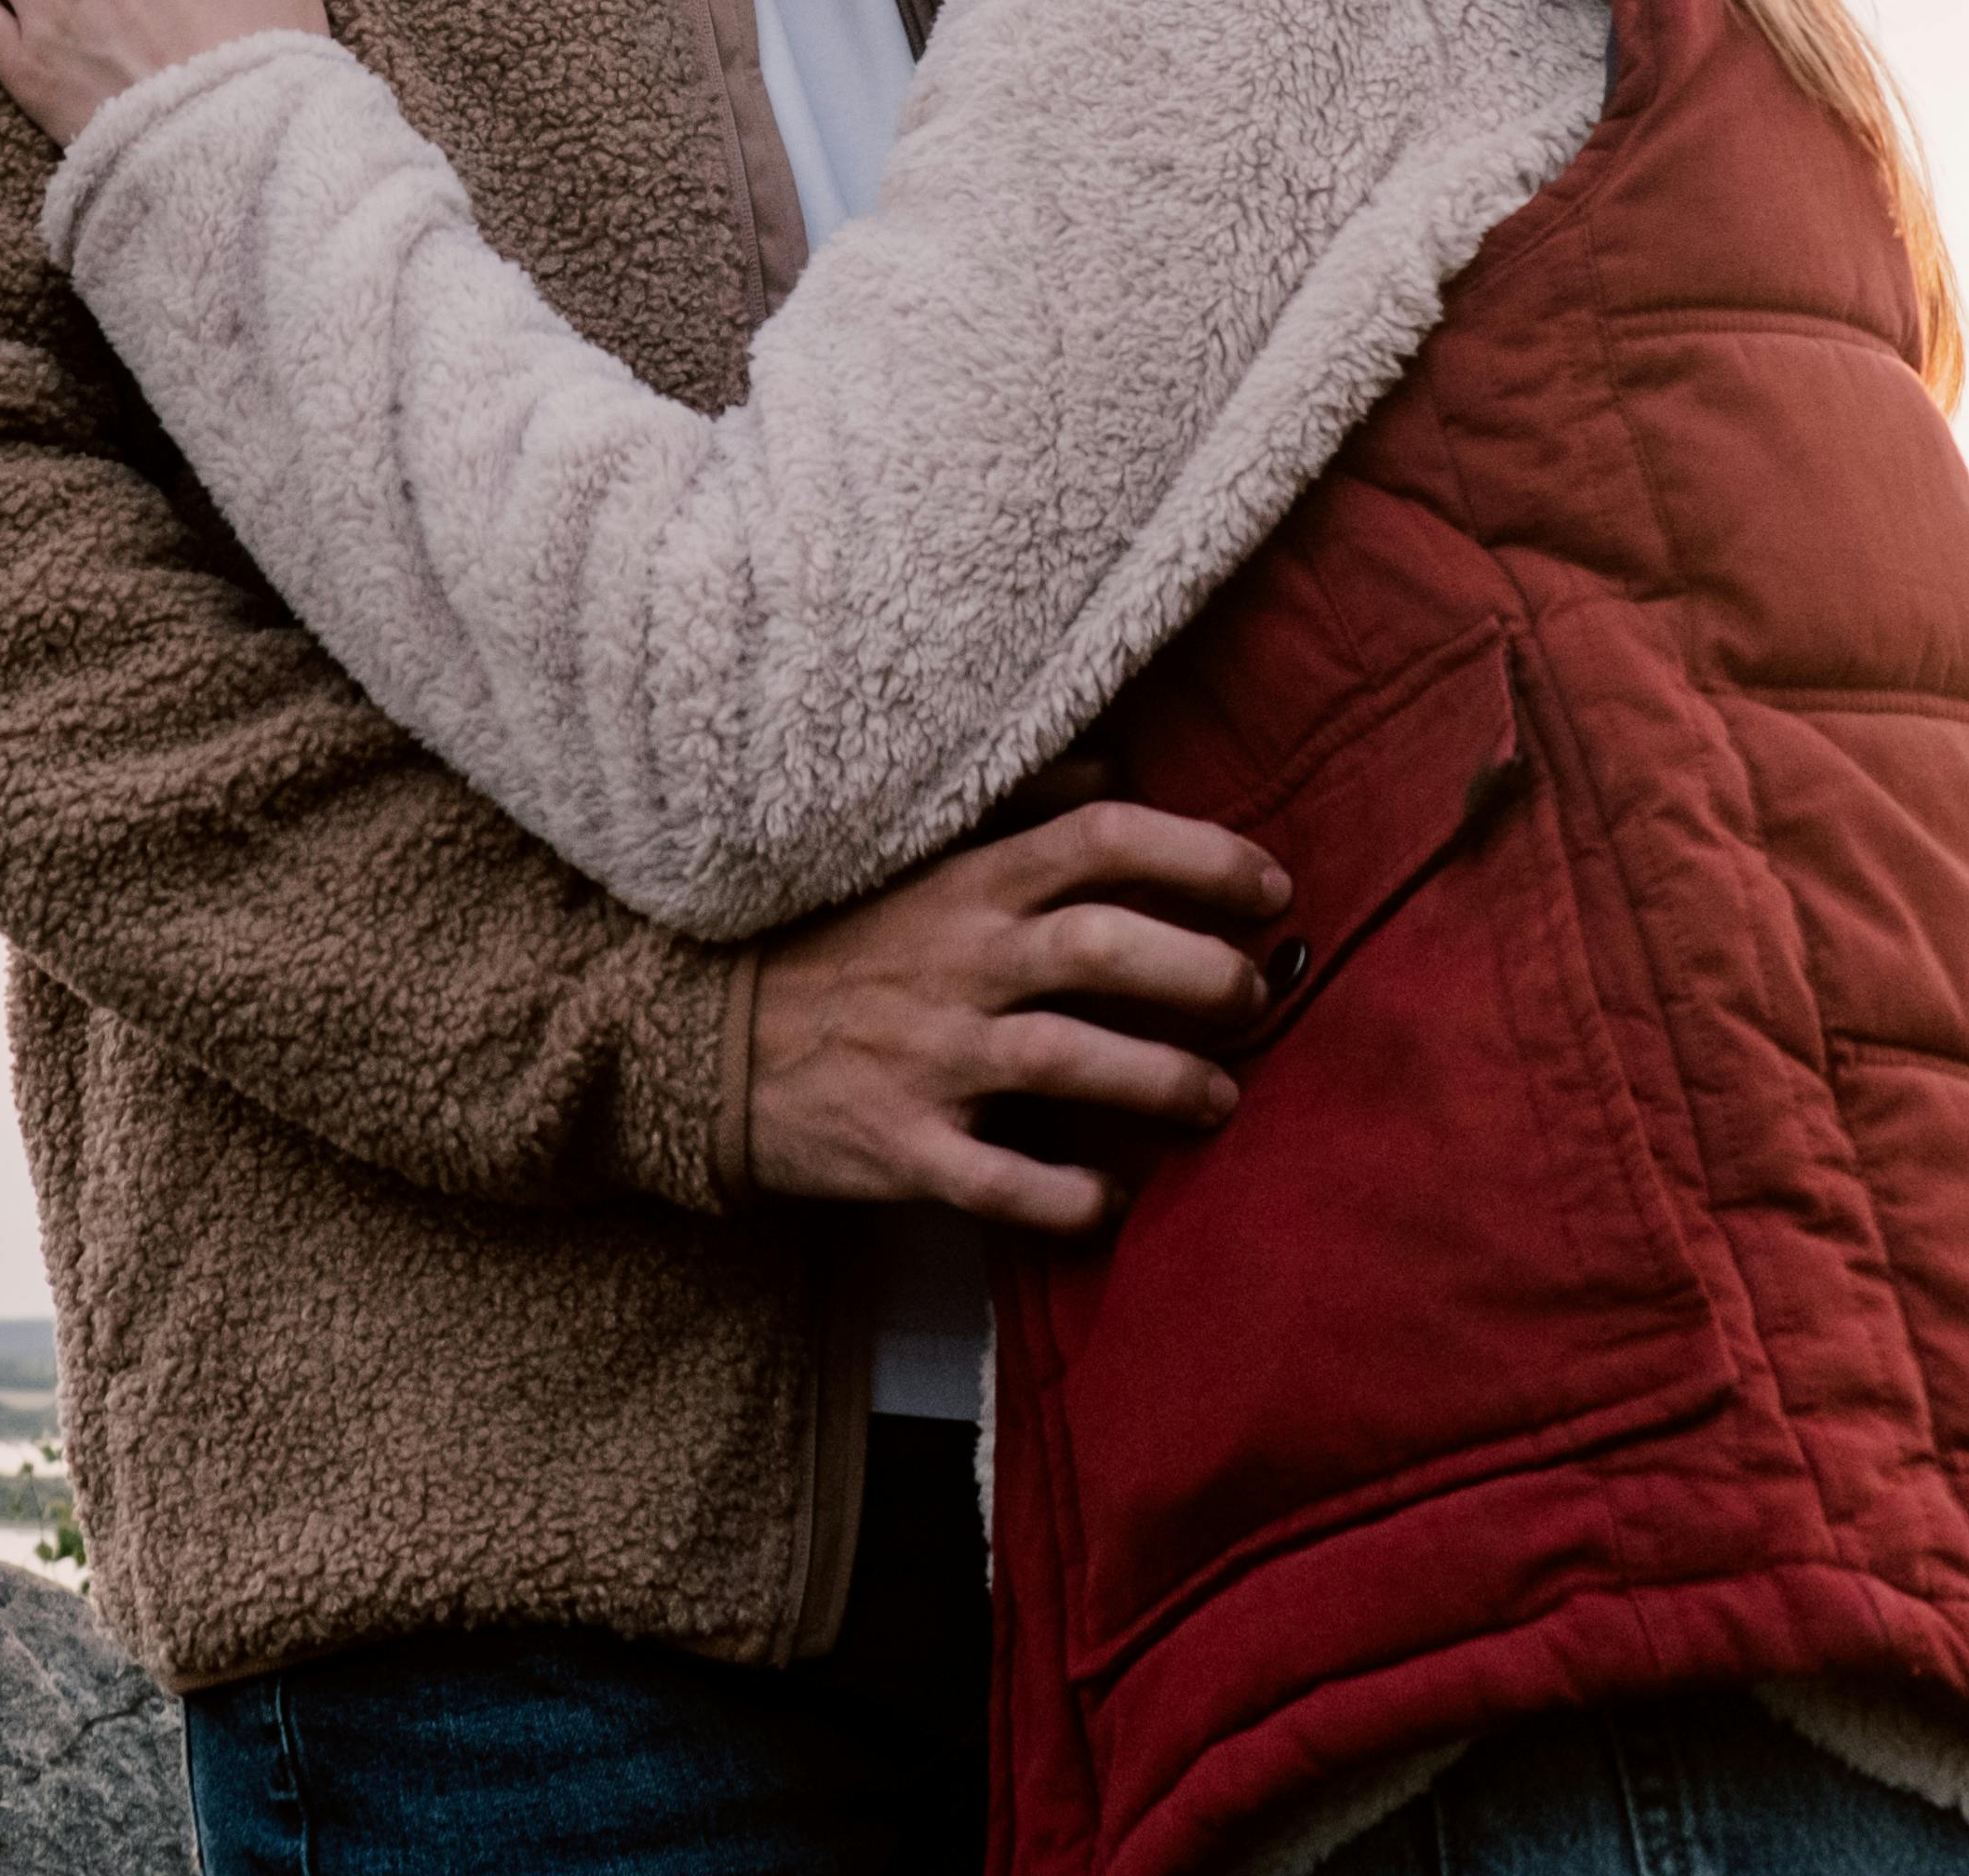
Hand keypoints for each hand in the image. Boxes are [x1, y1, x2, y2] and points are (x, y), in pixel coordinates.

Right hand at [746, 803, 1293, 1237]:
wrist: (698, 1041)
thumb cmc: (833, 945)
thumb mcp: (917, 860)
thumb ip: (1018, 812)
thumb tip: (1116, 767)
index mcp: (969, 884)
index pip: (1100, 839)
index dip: (1199, 855)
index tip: (1271, 886)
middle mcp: (959, 961)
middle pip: (1101, 947)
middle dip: (1202, 971)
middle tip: (1257, 996)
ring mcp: (929, 1057)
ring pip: (1068, 1060)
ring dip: (1162, 1081)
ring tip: (1218, 1100)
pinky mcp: (901, 1148)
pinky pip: (1000, 1182)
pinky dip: (1067, 1198)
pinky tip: (1114, 1201)